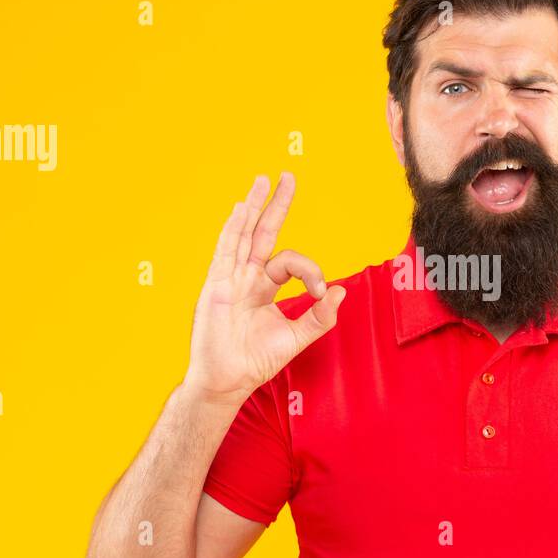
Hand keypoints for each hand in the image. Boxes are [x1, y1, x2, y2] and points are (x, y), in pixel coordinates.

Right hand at [183, 172, 344, 404]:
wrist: (228, 381)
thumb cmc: (256, 362)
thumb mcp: (295, 338)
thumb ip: (319, 317)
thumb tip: (341, 292)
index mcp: (264, 287)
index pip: (291, 262)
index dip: (311, 271)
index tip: (321, 292)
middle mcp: (246, 277)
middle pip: (263, 232)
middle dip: (276, 205)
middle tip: (287, 176)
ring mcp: (230, 279)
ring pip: (243, 235)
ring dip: (253, 207)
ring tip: (263, 181)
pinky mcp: (217, 286)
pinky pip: (226, 251)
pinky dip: (234, 229)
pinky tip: (241, 208)